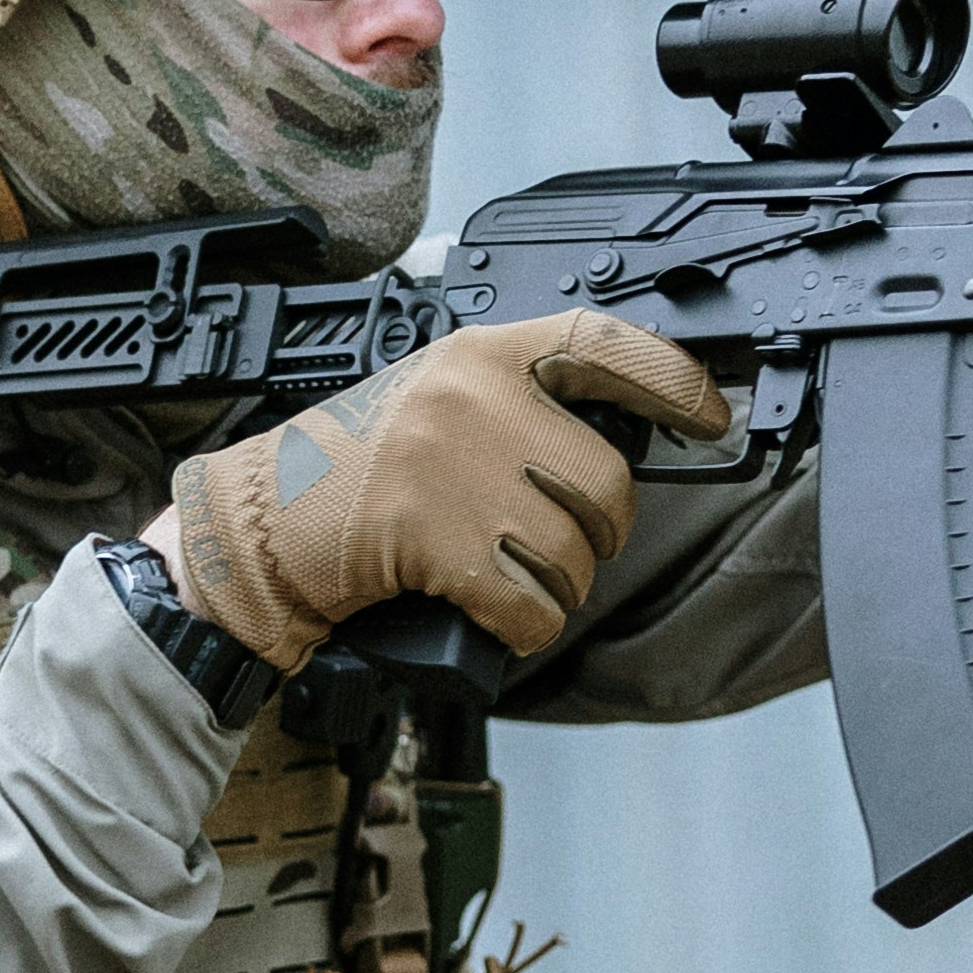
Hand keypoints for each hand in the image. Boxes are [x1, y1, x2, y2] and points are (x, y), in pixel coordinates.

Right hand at [171, 310, 730, 670]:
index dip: (674, 381)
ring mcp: (457, 469)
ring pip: (574, 555)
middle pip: (606, 483)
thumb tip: (618, 441)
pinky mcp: (438, 539)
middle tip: (548, 544)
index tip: (714, 413)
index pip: (603, 343)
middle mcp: (475, 401)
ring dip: (552, 590)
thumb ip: (514, 406)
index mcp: (478, 355)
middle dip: (595, 534)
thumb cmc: (349, 473)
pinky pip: (532, 606)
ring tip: (501, 579)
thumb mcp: (434, 403)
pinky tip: (489, 616)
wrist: (258, 526)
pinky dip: (521, 628)